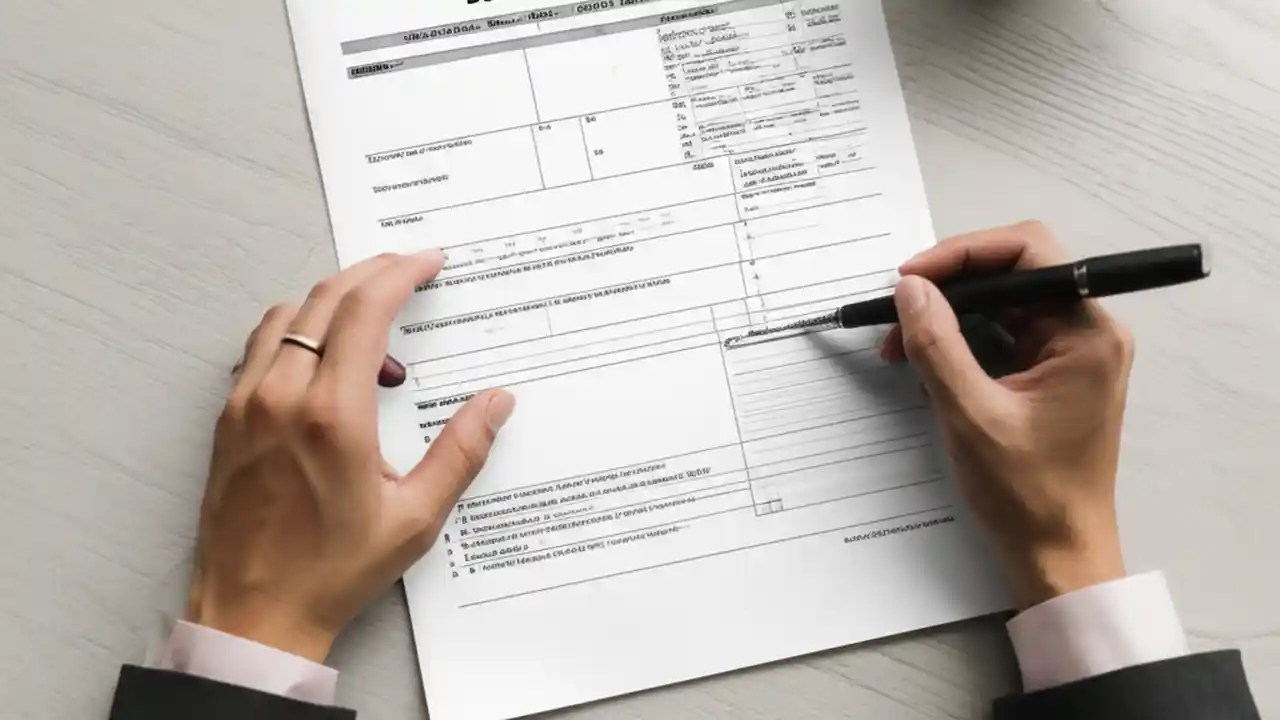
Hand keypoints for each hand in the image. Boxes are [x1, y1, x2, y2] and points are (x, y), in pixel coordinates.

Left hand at [187, 250, 514, 660]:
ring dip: (334, 303)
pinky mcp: (227, 419)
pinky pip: (261, 347)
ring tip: (377, 330)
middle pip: (326, 300)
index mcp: (332, 415)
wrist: (253, 613)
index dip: (401, 273)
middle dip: (373, 273)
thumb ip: (461, 452)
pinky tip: (328, 361)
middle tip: (410, 270)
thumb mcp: (415, 517)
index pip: (365, 311)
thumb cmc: (333, 571)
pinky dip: (299, 333)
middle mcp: (281, 396)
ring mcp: (246, 404)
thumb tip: (497, 402)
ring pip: (288, 316)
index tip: (429, 261)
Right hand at [881, 222, 1132, 608]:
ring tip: (900, 348)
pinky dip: (958, 345)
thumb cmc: (1029, 495)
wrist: (1057, 554)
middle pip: (1010, 275)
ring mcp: (1067, 355)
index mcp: (1087, 334)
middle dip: (947, 290)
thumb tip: (910, 290)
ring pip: (999, 307)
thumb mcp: (972, 415)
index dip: (964, 254)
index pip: (1028, 251)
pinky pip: (998, 338)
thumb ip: (938, 346)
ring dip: (947, 320)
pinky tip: (925, 369)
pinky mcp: (1047, 376)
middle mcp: (1085, 334)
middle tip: (896, 314)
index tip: (912, 277)